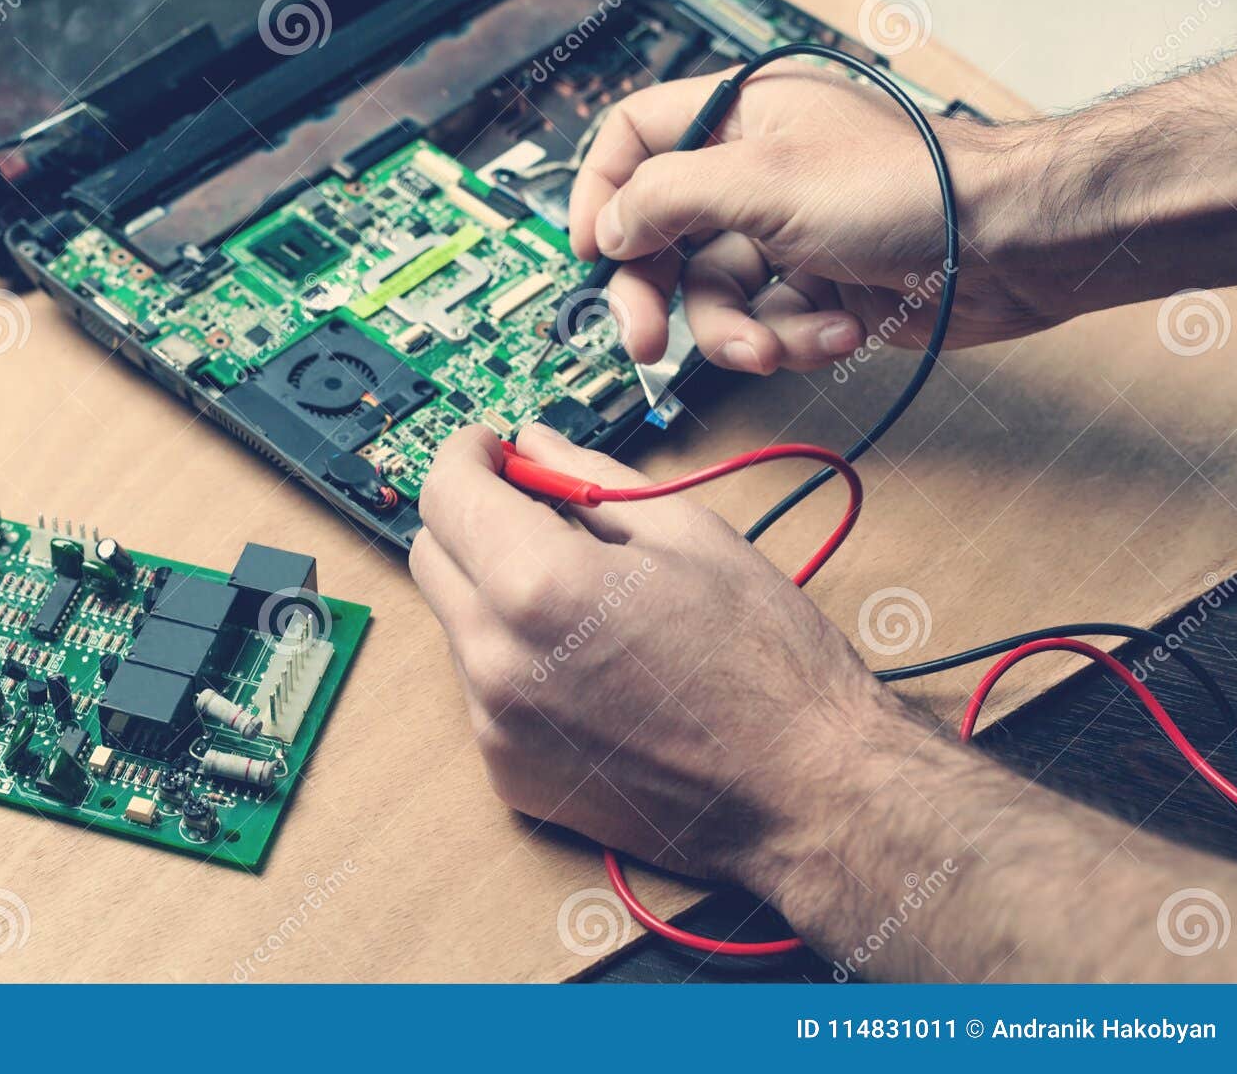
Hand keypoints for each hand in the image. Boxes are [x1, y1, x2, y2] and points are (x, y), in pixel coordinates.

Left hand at [409, 422, 896, 880]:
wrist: (806, 791)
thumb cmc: (767, 663)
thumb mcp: (687, 533)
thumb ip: (590, 479)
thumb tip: (536, 445)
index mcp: (538, 586)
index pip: (446, 494)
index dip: (466, 454)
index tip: (491, 447)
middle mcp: (497, 660)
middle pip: (431, 556)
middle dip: (472, 519)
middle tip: (534, 510)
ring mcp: (496, 725)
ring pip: (456, 624)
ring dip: (494, 591)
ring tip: (584, 599)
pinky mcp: (508, 773)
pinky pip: (483, 689)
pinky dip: (515, 659)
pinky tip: (587, 663)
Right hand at [567, 63, 1062, 372]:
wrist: (1011, 248)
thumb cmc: (911, 190)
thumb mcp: (763, 182)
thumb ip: (667, 198)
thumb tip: (608, 224)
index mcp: (739, 118)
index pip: (635, 138)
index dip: (601, 192)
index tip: (587, 250)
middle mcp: (754, 173)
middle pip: (662, 238)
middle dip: (658, 297)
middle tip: (645, 340)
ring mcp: (785, 234)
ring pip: (715, 299)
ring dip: (743, 334)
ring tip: (781, 344)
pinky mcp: (817, 288)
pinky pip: (769, 327)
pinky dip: (797, 340)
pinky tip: (841, 329)